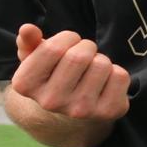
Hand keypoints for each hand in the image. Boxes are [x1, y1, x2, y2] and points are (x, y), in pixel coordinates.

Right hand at [11, 24, 130, 122]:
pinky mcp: (107, 113)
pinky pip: (121, 77)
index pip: (54, 48)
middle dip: (85, 47)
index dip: (66, 38)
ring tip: (91, 71)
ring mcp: (80, 111)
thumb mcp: (35, 59)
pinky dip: (116, 73)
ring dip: (100, 60)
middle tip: (82, 56)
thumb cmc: (53, 77)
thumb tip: (27, 28)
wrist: (70, 117)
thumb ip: (28, 41)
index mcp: (26, 84)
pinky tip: (104, 84)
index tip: (67, 44)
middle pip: (79, 56)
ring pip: (102, 64)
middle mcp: (50, 102)